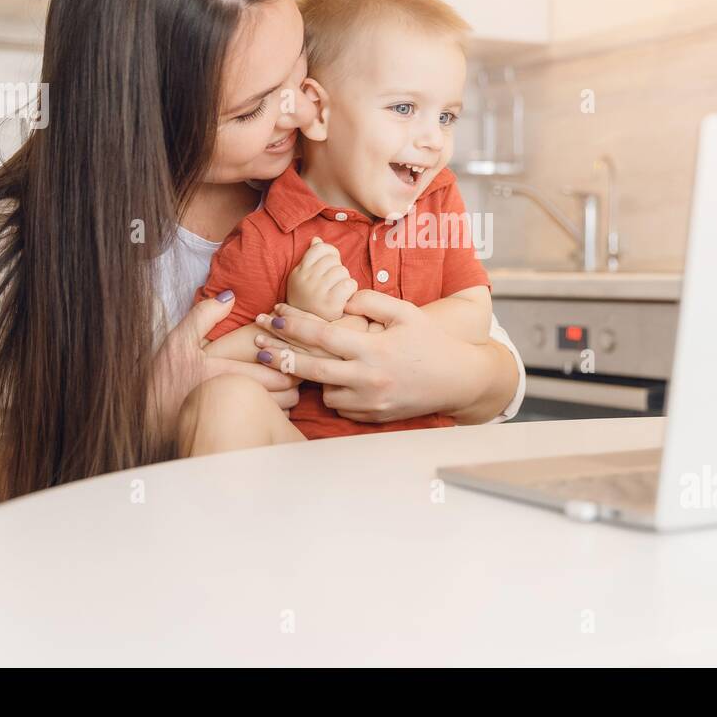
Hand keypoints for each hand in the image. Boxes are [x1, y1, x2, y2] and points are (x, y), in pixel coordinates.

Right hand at [149, 293, 299, 441]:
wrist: (146, 421)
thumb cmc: (164, 381)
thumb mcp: (178, 341)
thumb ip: (203, 315)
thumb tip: (230, 296)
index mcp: (222, 374)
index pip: (273, 372)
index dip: (287, 363)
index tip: (288, 356)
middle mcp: (231, 401)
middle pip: (285, 395)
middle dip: (294, 383)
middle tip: (295, 372)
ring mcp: (234, 423)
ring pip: (280, 415)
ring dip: (287, 403)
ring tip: (285, 390)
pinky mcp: (234, 439)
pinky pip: (267, 431)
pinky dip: (275, 420)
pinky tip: (268, 409)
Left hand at [252, 290, 508, 422]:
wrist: (458, 379)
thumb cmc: (430, 341)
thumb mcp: (405, 312)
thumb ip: (369, 301)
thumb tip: (339, 299)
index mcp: (372, 349)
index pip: (322, 335)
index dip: (292, 323)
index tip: (272, 313)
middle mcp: (367, 379)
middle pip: (310, 368)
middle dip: (280, 355)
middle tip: (258, 346)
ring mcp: (370, 402)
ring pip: (325, 392)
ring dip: (315, 377)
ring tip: (309, 362)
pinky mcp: (374, 418)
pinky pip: (342, 407)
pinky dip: (337, 394)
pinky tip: (337, 381)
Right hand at [286, 237, 356, 321]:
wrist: (306, 335)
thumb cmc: (310, 304)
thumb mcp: (304, 280)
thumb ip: (311, 258)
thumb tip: (317, 239)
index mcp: (298, 272)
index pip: (320, 248)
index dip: (331, 256)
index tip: (330, 270)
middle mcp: (304, 280)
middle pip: (334, 260)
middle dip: (338, 271)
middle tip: (332, 287)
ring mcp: (316, 291)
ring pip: (343, 271)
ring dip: (345, 282)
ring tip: (337, 295)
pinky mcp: (330, 304)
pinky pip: (350, 284)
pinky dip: (350, 292)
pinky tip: (343, 301)